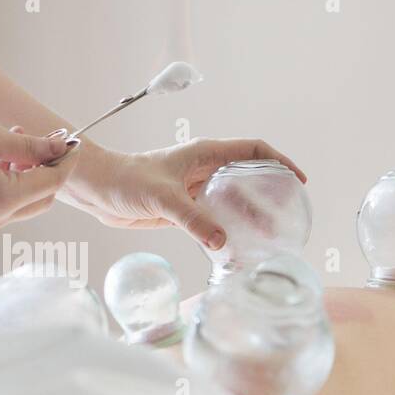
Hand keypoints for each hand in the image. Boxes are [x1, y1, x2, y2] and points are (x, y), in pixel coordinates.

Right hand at [0, 118, 76, 230]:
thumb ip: (27, 146)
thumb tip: (59, 149)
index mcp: (3, 198)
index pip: (53, 182)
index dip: (66, 159)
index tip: (69, 138)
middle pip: (44, 197)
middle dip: (49, 169)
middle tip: (42, 139)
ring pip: (25, 201)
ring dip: (28, 173)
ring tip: (11, 139)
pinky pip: (5, 203)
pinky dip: (10, 181)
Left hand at [59, 138, 305, 249]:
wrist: (96, 190)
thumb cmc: (125, 181)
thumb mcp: (163, 199)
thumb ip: (193, 220)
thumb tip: (221, 242)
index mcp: (205, 154)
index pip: (254, 149)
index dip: (280, 161)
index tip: (298, 180)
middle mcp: (203, 168)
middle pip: (248, 176)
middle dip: (270, 193)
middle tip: (289, 215)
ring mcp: (194, 189)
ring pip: (231, 199)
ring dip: (250, 215)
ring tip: (268, 236)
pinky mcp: (182, 209)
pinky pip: (213, 217)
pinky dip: (227, 228)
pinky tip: (235, 244)